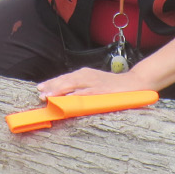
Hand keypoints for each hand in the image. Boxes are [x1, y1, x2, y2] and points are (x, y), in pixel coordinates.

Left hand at [36, 67, 156, 99]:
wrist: (134, 83)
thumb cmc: (113, 86)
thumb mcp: (94, 84)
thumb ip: (81, 88)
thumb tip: (67, 96)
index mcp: (84, 74)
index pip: (64, 77)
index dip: (52, 83)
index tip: (40, 88)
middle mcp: (87, 75)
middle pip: (65, 80)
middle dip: (52, 87)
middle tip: (40, 93)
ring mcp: (94, 82)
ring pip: (73, 85)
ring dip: (59, 90)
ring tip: (48, 96)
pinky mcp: (101, 90)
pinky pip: (86, 93)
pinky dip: (75, 96)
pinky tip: (67, 99)